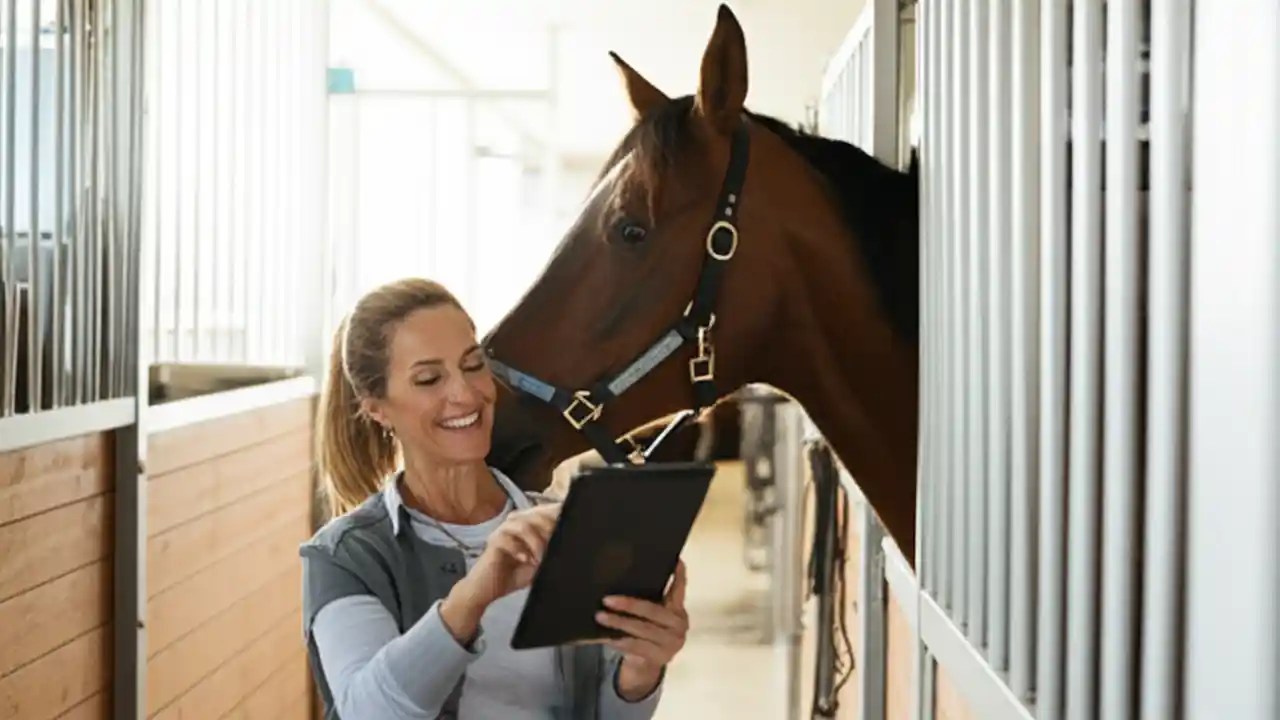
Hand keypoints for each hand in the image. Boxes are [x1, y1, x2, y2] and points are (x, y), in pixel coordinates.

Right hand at [440, 504, 560, 643]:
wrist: (487, 589)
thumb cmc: (514, 574)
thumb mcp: (539, 563)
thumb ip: (551, 552)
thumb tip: (569, 544)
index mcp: (528, 524)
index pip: (545, 512)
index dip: (557, 514)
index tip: (573, 521)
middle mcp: (515, 523)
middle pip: (536, 514)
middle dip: (549, 528)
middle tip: (557, 543)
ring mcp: (503, 531)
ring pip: (522, 524)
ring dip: (535, 542)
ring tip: (539, 559)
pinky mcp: (493, 542)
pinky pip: (506, 539)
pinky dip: (519, 550)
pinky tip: (525, 560)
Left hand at [597, 559, 689, 699]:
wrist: (644, 668)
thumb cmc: (644, 634)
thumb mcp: (649, 618)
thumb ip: (647, 602)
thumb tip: (619, 579)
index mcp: (678, 610)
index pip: (679, 589)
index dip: (678, 575)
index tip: (675, 561)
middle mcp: (679, 625)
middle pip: (653, 611)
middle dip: (628, 605)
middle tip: (607, 599)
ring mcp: (671, 643)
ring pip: (642, 629)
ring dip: (619, 623)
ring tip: (600, 616)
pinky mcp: (660, 658)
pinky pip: (636, 647)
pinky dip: (620, 641)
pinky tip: (607, 637)